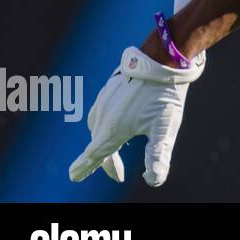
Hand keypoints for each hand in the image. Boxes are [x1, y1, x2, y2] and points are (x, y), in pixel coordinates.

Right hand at [68, 0, 206, 186]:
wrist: (163, 58)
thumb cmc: (165, 94)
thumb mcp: (165, 127)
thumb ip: (157, 155)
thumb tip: (154, 180)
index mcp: (113, 129)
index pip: (95, 154)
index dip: (84, 167)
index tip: (74, 177)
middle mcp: (103, 115)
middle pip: (99, 144)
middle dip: (105, 160)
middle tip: (119, 173)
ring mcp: (104, 100)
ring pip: (98, 127)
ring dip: (104, 142)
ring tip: (113, 151)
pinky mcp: (110, 88)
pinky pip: (101, 111)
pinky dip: (105, 124)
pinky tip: (114, 123)